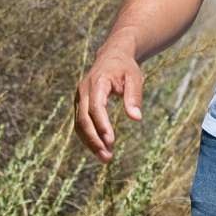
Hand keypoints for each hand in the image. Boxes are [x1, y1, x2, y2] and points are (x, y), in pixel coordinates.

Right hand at [74, 43, 142, 161]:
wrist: (112, 57)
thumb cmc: (125, 68)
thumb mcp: (135, 77)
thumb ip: (134, 96)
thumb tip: (136, 118)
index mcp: (97, 82)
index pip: (96, 106)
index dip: (101, 124)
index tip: (110, 140)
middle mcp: (83, 91)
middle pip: (83, 119)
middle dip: (94, 139)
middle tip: (107, 157)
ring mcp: (79, 98)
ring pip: (79, 124)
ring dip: (90, 143)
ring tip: (105, 158)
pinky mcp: (80, 105)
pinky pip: (80, 124)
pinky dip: (88, 138)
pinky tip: (99, 149)